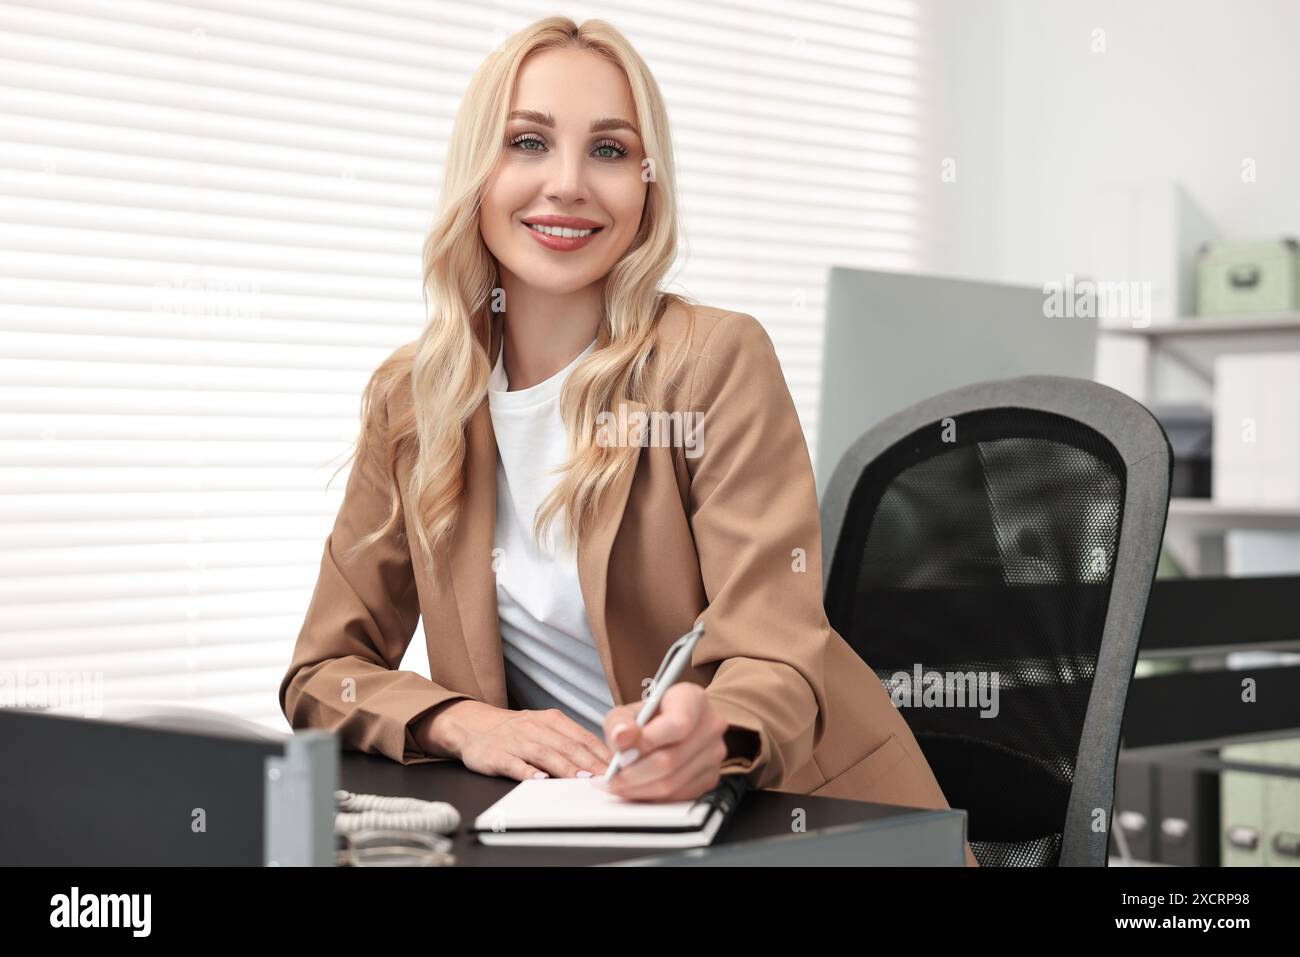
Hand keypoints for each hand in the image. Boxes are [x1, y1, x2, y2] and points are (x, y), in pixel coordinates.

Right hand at [421, 700, 613, 780]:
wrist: (472, 725)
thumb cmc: (516, 731)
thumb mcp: (544, 727)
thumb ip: (569, 740)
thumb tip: (601, 759)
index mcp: (551, 720)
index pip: (582, 736)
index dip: (600, 753)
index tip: (617, 767)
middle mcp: (535, 727)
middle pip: (567, 745)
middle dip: (589, 763)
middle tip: (606, 778)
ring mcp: (515, 741)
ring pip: (545, 754)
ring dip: (565, 767)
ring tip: (580, 779)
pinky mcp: (496, 755)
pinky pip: (514, 764)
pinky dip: (528, 772)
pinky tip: (539, 780)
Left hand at [598, 683, 728, 801]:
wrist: (677, 723)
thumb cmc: (652, 716)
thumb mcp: (629, 711)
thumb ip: (620, 723)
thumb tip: (621, 739)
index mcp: (693, 700)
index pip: (677, 725)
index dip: (646, 743)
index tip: (621, 754)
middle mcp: (711, 725)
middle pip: (671, 760)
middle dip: (633, 775)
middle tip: (611, 780)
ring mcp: (715, 754)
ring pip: (672, 784)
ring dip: (639, 790)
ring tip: (619, 785)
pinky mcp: (711, 778)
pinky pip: (678, 797)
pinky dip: (652, 798)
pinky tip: (637, 789)